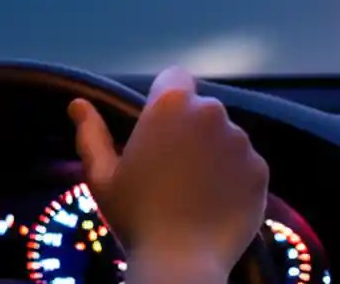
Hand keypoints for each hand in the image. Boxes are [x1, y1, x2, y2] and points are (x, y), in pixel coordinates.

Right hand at [69, 67, 268, 283]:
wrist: (180, 262)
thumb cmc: (135, 216)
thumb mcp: (102, 177)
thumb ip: (91, 134)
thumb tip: (78, 104)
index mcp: (171, 105)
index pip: (175, 77)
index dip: (166, 98)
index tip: (158, 128)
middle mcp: (211, 112)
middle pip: (202, 109)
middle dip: (190, 130)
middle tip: (172, 169)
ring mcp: (241, 140)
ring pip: (226, 137)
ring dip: (214, 154)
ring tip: (194, 191)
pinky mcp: (261, 168)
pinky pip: (246, 165)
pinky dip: (234, 178)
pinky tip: (216, 203)